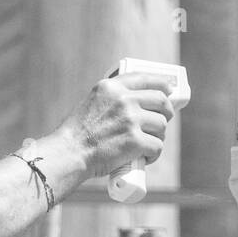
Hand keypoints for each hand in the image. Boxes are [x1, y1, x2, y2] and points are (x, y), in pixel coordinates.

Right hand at [57, 73, 175, 176]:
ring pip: (161, 125)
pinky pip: (157, 146)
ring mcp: (130, 120)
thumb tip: (138, 103)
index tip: (169, 90)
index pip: (146, 78)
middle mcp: (123, 99)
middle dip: (166, 112)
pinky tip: (145, 158)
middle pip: (160, 100)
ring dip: (158, 136)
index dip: (162, 84)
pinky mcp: (135, 141)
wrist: (68, 154)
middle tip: (162, 122)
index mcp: (112, 87)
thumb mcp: (91, 103)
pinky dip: (153, 155)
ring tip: (146, 145)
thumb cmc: (76, 134)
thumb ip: (113, 99)